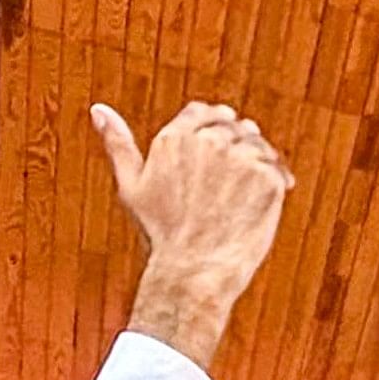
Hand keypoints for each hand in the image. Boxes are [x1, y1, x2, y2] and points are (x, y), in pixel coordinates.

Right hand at [99, 101, 294, 350]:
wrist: (194, 271)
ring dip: (259, 157)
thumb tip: (98, 109)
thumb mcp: (131, 186)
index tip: (220, 142)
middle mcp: (208, 140)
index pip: (203, 111)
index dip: (213, 123)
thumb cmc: (160, 233)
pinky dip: (280, 177)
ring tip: (254, 186)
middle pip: (234, 125)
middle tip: (238, 172)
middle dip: (237, 142)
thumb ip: (118, 143)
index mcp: (174, 137)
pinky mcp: (267, 177)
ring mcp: (240, 157)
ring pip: (258, 143)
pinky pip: (278, 166)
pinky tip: (276, 194)